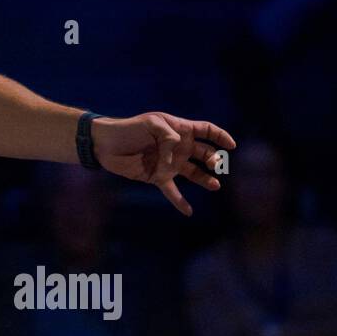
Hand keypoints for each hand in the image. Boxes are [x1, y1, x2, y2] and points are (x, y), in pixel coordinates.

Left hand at [92, 113, 235, 215]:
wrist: (106, 144)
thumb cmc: (128, 128)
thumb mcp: (151, 123)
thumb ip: (168, 134)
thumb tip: (178, 151)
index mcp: (179, 130)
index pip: (206, 131)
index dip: (220, 137)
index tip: (231, 146)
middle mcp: (178, 147)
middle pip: (204, 153)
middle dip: (213, 159)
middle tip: (214, 165)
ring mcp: (169, 163)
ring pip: (194, 173)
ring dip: (205, 180)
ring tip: (214, 186)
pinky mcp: (157, 177)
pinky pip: (172, 191)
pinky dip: (180, 201)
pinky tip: (188, 212)